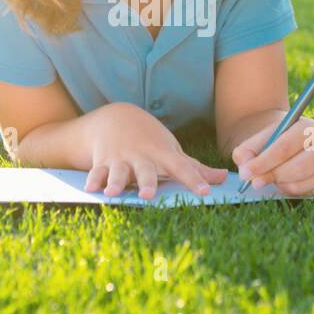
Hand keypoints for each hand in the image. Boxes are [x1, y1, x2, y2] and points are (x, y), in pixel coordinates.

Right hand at [82, 103, 227, 198]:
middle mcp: (141, 157)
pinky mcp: (102, 161)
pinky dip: (92, 180)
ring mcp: (121, 159)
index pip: (182, 168)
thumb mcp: (172, 151)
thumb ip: (195, 168)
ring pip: (117, 172)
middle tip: (148, 194)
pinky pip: (96, 171)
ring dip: (114, 182)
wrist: (117, 118)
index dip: (194, 179)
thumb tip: (223, 178)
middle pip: (145, 171)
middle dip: (147, 182)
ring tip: (112, 193)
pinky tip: (90, 190)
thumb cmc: (151, 140)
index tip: (205, 192)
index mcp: (162, 155)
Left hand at [231, 116, 313, 196]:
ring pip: (300, 184)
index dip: (263, 163)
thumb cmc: (273, 140)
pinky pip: (306, 194)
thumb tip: (245, 172)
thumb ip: (246, 152)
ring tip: (272, 176)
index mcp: (307, 127)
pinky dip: (290, 190)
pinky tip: (286, 180)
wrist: (291, 140)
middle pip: (297, 169)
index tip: (246, 173)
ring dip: (280, 185)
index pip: (284, 148)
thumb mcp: (258, 139)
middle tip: (254, 182)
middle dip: (272, 177)